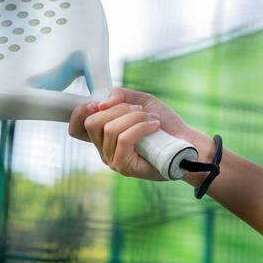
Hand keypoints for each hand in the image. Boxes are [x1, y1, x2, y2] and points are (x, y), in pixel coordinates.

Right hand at [68, 87, 199, 180]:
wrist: (187, 143)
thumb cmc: (164, 124)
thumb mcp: (141, 101)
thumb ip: (120, 96)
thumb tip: (101, 103)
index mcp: (103, 135)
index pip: (75, 126)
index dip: (81, 111)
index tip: (101, 103)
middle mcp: (103, 149)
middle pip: (92, 123)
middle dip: (119, 109)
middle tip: (141, 110)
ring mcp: (112, 160)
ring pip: (110, 129)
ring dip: (135, 117)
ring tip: (153, 120)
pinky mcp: (124, 167)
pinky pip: (124, 139)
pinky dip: (140, 127)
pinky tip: (154, 126)